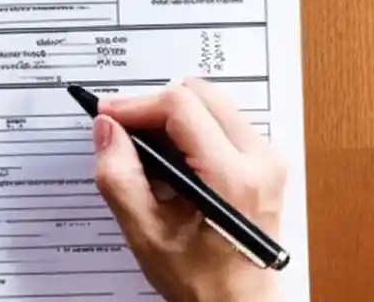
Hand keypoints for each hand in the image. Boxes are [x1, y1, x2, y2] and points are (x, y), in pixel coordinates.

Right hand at [93, 78, 286, 301]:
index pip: (181, 106)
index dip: (137, 105)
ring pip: (212, 101)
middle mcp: (260, 159)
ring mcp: (267, 157)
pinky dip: (190, 126)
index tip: (108, 118)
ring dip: (173, 115)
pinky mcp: (265, 160)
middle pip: (199, 93)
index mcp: (233, 178)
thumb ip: (119, 176)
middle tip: (124, 131)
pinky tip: (171, 157)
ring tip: (146, 148)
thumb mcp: (145, 233)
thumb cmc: (200, 280)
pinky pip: (223, 119)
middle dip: (154, 105)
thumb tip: (107, 129)